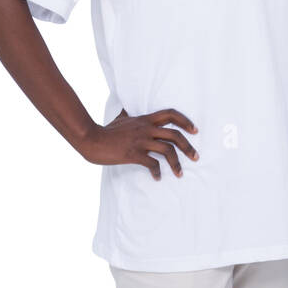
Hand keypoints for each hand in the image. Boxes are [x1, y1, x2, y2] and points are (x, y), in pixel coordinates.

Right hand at [78, 108, 198, 180]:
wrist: (91, 139)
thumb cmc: (106, 130)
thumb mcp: (120, 118)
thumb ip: (128, 114)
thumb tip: (127, 109)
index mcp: (145, 120)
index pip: (171, 114)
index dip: (185, 121)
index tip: (195, 130)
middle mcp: (146, 129)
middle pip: (175, 135)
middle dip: (188, 147)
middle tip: (196, 157)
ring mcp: (140, 141)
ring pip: (167, 150)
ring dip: (177, 163)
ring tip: (180, 173)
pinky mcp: (133, 154)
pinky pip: (151, 164)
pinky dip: (157, 172)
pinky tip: (158, 178)